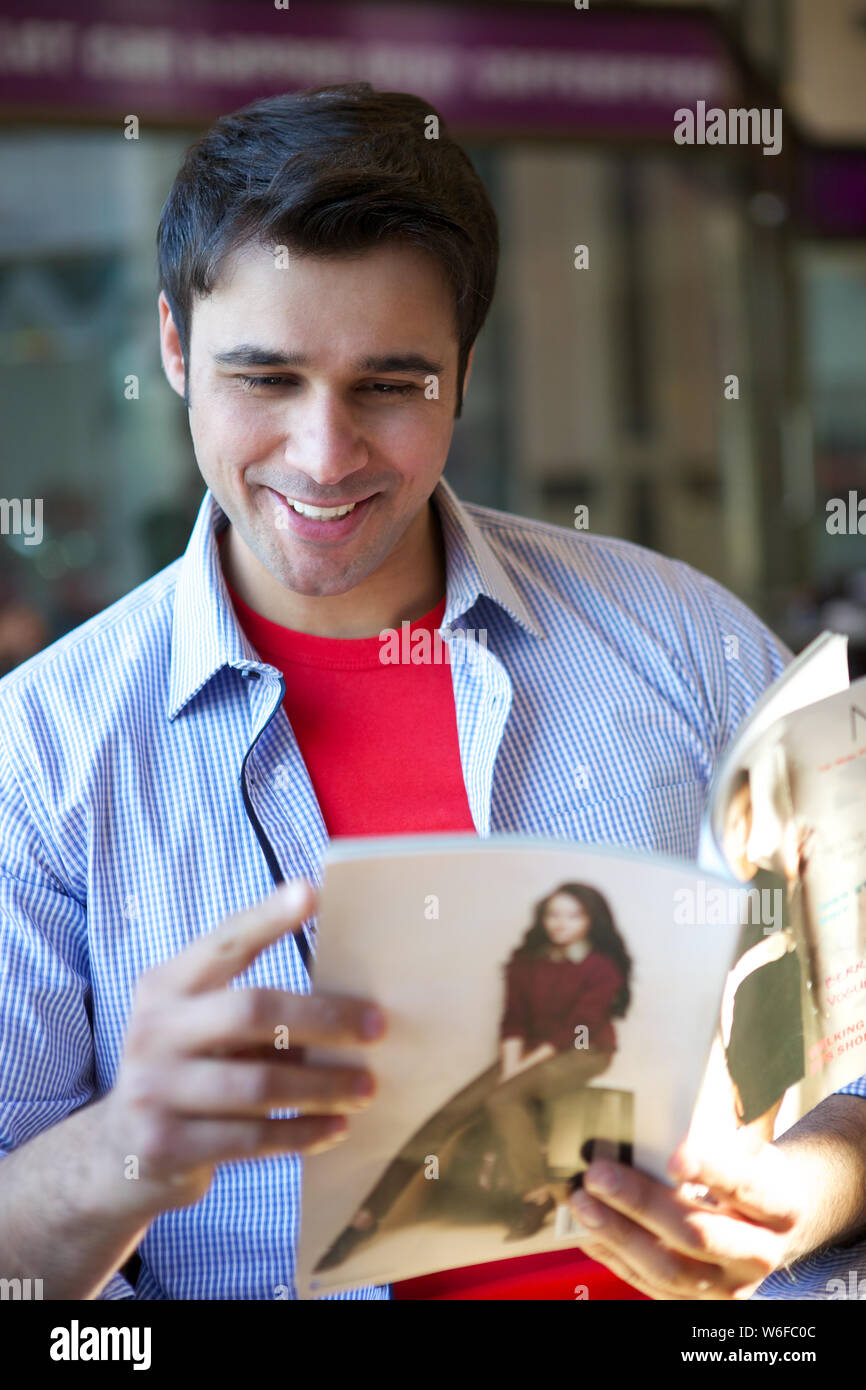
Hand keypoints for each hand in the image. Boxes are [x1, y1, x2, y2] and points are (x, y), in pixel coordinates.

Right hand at [97, 879, 384, 1218]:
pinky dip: (302, 1131)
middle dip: (323, 1018)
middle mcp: (154, 1031)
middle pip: (251, 1010)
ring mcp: (154, 1090)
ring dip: (324, 1086)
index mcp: (165, 987)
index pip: (223, 944)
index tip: (309, 892)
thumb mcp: (198, 1028)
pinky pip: (252, 1138)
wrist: (117, 1153)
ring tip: (366, 1088)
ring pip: (259, 1083)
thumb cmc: (186, 1073)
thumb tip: (346, 1005)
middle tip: (377, 1027)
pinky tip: (335, 1127)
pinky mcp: (166, 1145)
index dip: (265, 918)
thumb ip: (250, 1010)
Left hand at [567, 1130, 803, 1298]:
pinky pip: (650, 1286)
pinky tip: (587, 1229)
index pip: (747, 1188)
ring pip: (669, 1269)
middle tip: (598, 1173)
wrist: (773, 1228)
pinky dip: (614, 1257)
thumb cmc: (750, 1173)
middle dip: (642, 1203)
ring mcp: (729, 1287)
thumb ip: (719, 1132)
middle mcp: (760, 1254)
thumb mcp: (751, 1150)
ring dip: (618, 1234)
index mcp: (781, 1207)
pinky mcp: (699, 1304)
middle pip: (699, 1233)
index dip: (712, 1172)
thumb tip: (667, 1090)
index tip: (674, 1156)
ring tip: (582, 1201)